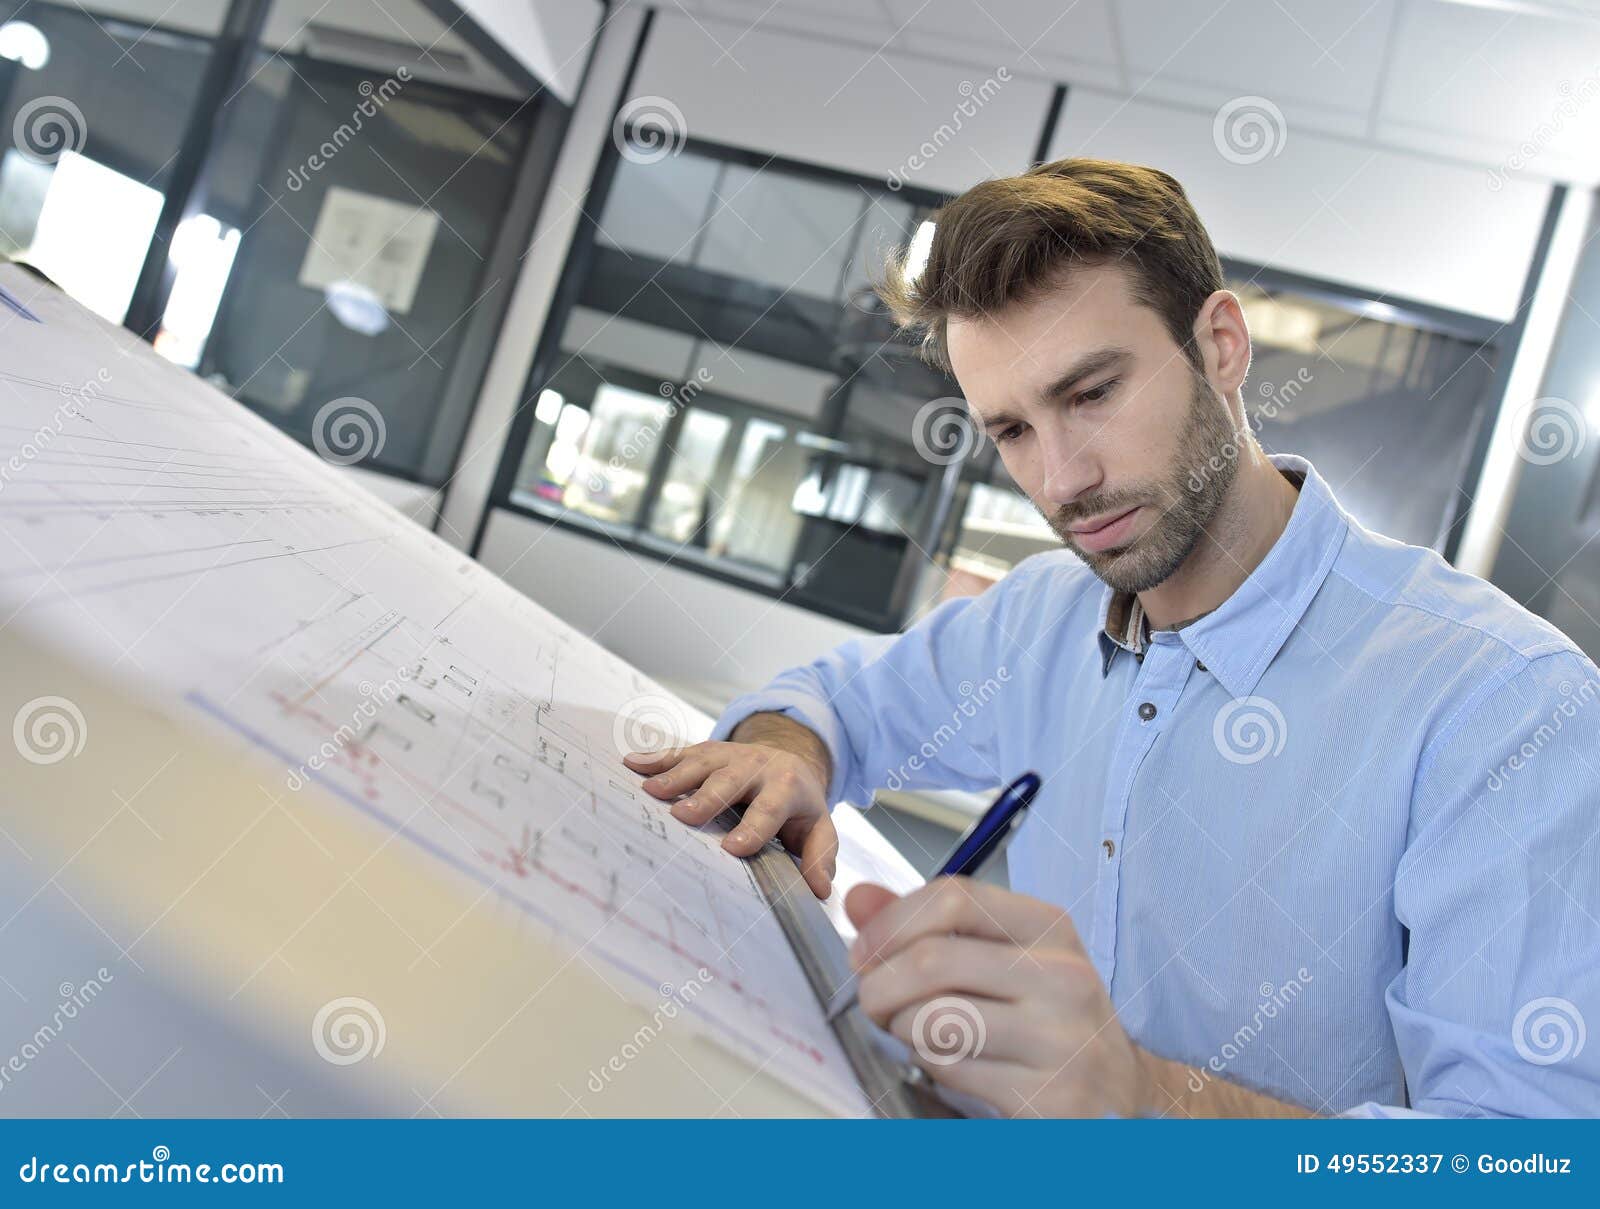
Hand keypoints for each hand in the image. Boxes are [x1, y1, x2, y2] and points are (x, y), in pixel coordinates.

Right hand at [623, 733, 836, 897]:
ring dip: (676, 775)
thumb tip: (819, 890)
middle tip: (683, 816)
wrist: (789, 759)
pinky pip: (680, 752)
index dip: (754, 827)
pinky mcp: (707, 751)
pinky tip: (630, 764)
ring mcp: (729, 754)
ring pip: (702, 762)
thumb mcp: (817, 828)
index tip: (733, 848)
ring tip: (650, 791)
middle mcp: (757, 765)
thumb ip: (820, 857)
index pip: (771, 808)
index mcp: (787, 786)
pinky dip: (654, 758)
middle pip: (732, 780)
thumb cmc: (798, 806)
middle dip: (708, 797)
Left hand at [844, 877, 1155, 1116]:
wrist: (1123, 1093)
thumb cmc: (1049, 1018)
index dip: (890, 923)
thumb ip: (929, 925)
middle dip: (880, 985)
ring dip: (904, 1030)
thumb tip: (859, 900)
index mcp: (1050, 928)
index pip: (953, 897)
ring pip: (933, 1020)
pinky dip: (933, 1067)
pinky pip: (953, 1071)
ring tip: (919, 1032)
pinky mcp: (1049, 1097)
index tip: (863, 950)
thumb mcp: (1003, 957)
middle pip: (932, 960)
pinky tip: (953, 1064)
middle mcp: (1063, 977)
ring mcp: (1062, 1040)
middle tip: (873, 1002)